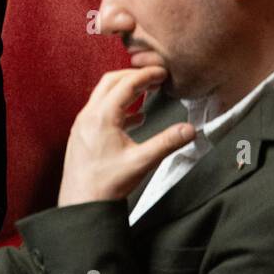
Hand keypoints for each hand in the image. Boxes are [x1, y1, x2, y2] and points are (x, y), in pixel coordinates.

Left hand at [56, 66, 195, 206]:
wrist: (81, 202)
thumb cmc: (107, 183)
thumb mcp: (142, 162)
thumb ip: (167, 143)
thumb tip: (192, 129)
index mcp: (102, 116)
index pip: (126, 84)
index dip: (146, 75)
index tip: (162, 72)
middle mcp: (88, 115)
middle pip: (110, 82)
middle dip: (133, 76)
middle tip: (155, 77)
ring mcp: (82, 124)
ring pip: (103, 96)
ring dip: (124, 90)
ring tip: (147, 91)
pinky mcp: (82, 133)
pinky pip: (100, 111)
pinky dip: (118, 107)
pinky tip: (135, 117)